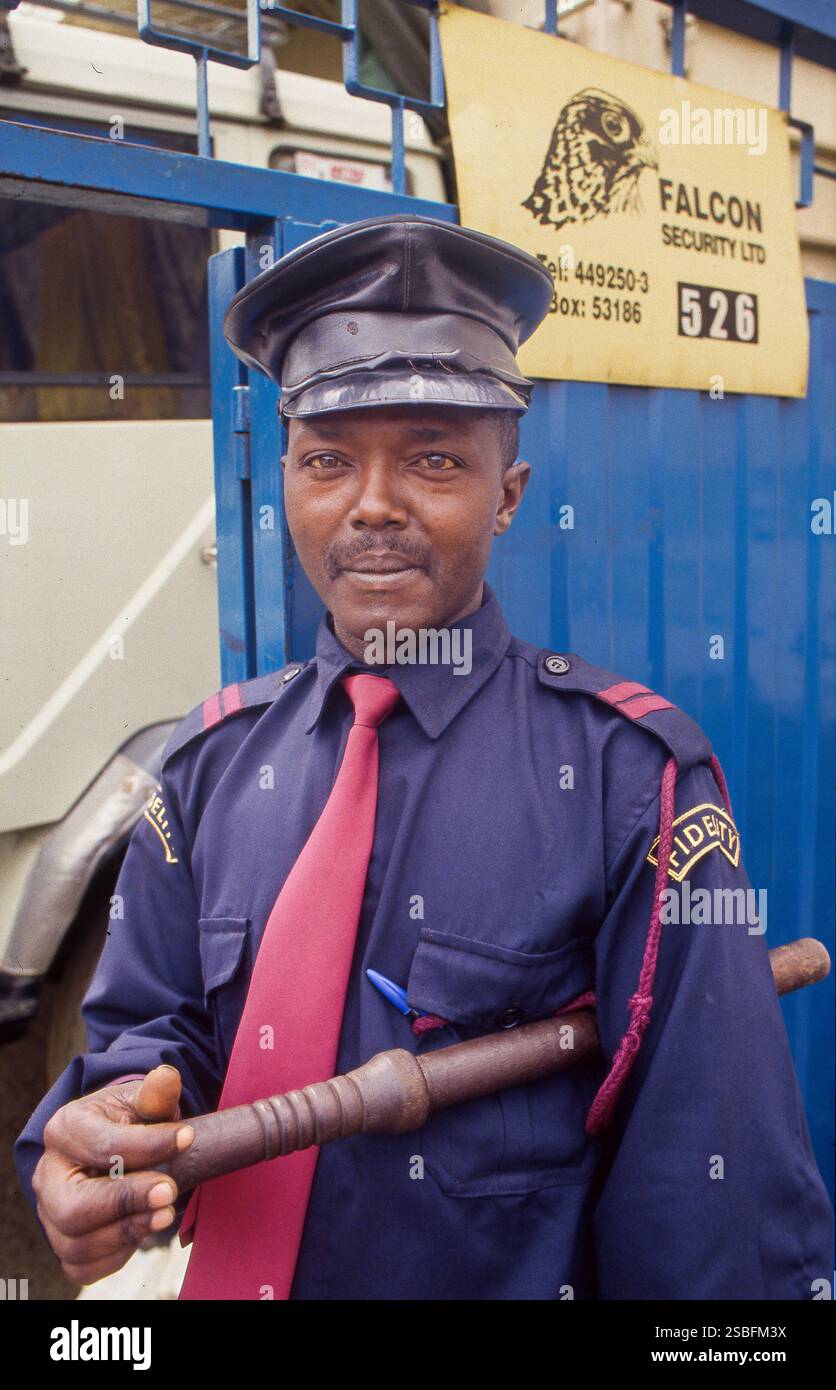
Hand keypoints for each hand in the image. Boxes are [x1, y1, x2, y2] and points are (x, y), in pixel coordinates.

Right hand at [32, 1064, 194, 1286]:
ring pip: (78, 1243)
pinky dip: (116, 1255)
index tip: (186, 1138)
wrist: (116, 1147)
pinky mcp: (65, 1244)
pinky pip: (82, 1267)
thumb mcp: (140, 1101)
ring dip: (128, 1232)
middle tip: (170, 1190)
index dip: (147, 1145)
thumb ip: (155, 1093)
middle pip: (75, 1207)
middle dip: (126, 1201)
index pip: (101, 1145)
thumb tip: (167, 1077)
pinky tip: (143, 1231)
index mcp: (64, 1130)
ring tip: (166, 1213)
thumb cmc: (128, 1121)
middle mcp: (48, 1175)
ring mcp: (51, 1214)